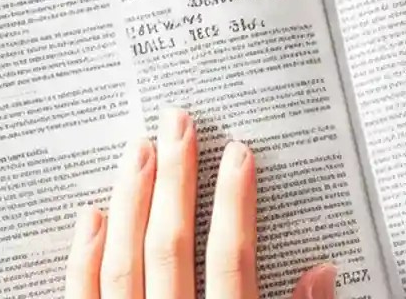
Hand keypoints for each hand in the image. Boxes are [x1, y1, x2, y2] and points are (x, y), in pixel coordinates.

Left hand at [64, 108, 336, 298]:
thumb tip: (323, 272)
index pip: (231, 260)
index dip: (236, 204)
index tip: (239, 153)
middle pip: (171, 247)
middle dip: (175, 180)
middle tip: (176, 124)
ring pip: (123, 263)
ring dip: (131, 202)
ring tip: (139, 150)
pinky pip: (82, 296)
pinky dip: (85, 256)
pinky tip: (94, 214)